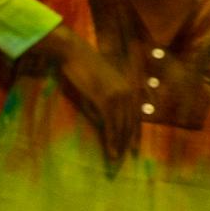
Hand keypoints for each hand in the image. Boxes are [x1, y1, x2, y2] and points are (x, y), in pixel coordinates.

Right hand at [34, 27, 140, 164]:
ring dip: (119, 144)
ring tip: (115, 158)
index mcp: (129, 88)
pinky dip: (111, 139)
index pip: (136, 116)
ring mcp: (118, 96)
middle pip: (130, 124)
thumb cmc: (82, 65)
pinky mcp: (105, 99)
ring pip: (122, 126)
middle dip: (127, 142)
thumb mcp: (98, 85)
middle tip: (124, 157)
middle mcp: (128, 92)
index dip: (135, 133)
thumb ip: (105, 100)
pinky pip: (111, 124)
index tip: (134, 147)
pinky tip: (111, 150)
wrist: (74, 52)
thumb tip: (105, 120)